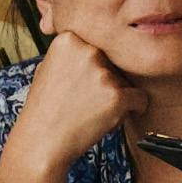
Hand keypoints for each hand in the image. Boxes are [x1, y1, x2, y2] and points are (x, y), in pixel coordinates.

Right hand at [1, 31, 137, 182]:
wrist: (41, 142)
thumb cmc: (44, 108)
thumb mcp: (48, 67)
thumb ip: (72, 53)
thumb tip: (94, 46)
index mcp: (69, 39)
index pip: (99, 45)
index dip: (92, 66)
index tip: (80, 82)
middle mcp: (88, 50)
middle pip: (114, 62)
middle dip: (106, 80)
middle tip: (86, 100)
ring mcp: (103, 73)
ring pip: (126, 81)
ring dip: (115, 96)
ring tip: (90, 112)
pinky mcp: (117, 97)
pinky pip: (139, 99)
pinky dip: (133, 109)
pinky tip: (114, 117)